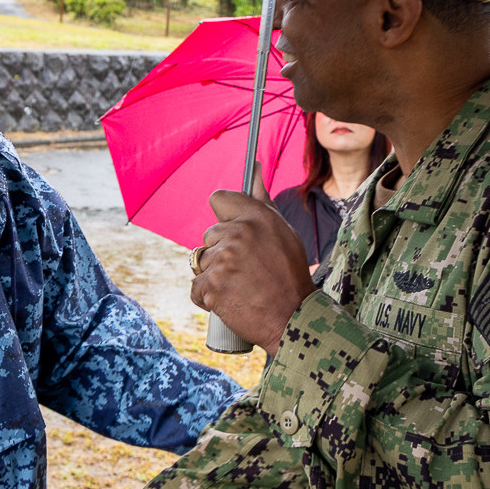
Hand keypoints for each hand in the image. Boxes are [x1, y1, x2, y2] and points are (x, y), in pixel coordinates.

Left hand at [189, 190, 316, 355]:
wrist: (293, 320)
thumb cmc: (290, 276)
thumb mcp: (283, 233)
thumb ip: (262, 201)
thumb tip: (254, 168)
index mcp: (256, 217)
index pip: (219, 199)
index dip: (223, 217)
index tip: (231, 232)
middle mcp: (238, 234)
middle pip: (208, 236)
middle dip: (221, 253)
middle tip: (246, 271)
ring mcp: (223, 260)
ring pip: (202, 263)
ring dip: (215, 277)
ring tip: (241, 288)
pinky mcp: (211, 286)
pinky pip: (196, 287)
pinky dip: (208, 298)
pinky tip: (230, 301)